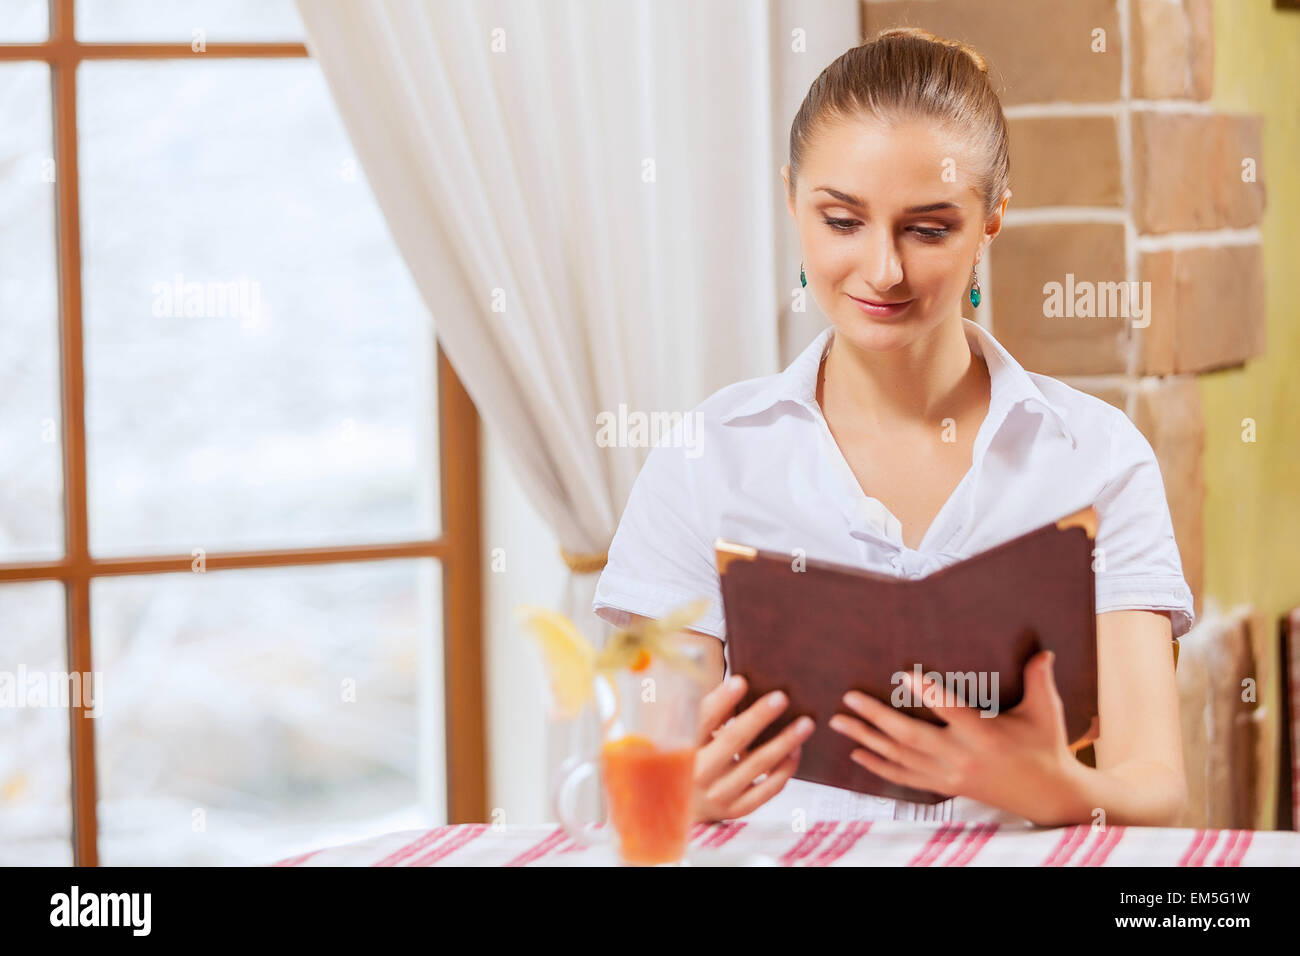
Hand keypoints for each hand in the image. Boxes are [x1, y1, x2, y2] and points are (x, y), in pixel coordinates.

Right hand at [691, 675, 814, 823]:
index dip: (722, 700)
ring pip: (758, 764)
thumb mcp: (688, 734)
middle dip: (759, 716)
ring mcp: (719, 794)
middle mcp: (698, 773)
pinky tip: (796, 751)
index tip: (741, 681)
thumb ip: (708, 713)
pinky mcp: (736, 808)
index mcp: (682, 747)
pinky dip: (785, 768)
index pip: (703, 720)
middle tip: (782, 698)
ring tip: (804, 724)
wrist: (678, 805)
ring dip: (784, 742)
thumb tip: (740, 686)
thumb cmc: (687, 758)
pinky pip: (768, 788)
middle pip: (734, 740)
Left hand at [828, 651, 1093, 824]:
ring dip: (867, 739)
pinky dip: (879, 767)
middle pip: (911, 737)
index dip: (928, 692)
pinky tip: (857, 754)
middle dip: (876, 716)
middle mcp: (962, 757)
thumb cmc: (1046, 747)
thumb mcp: (1047, 712)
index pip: (951, 710)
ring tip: (840, 722)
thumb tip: (1043, 650)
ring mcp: (950, 775)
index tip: (903, 674)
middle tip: (849, 697)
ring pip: (900, 757)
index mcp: (985, 736)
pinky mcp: (946, 786)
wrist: (1048, 796)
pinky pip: (905, 778)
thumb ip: (1039, 679)